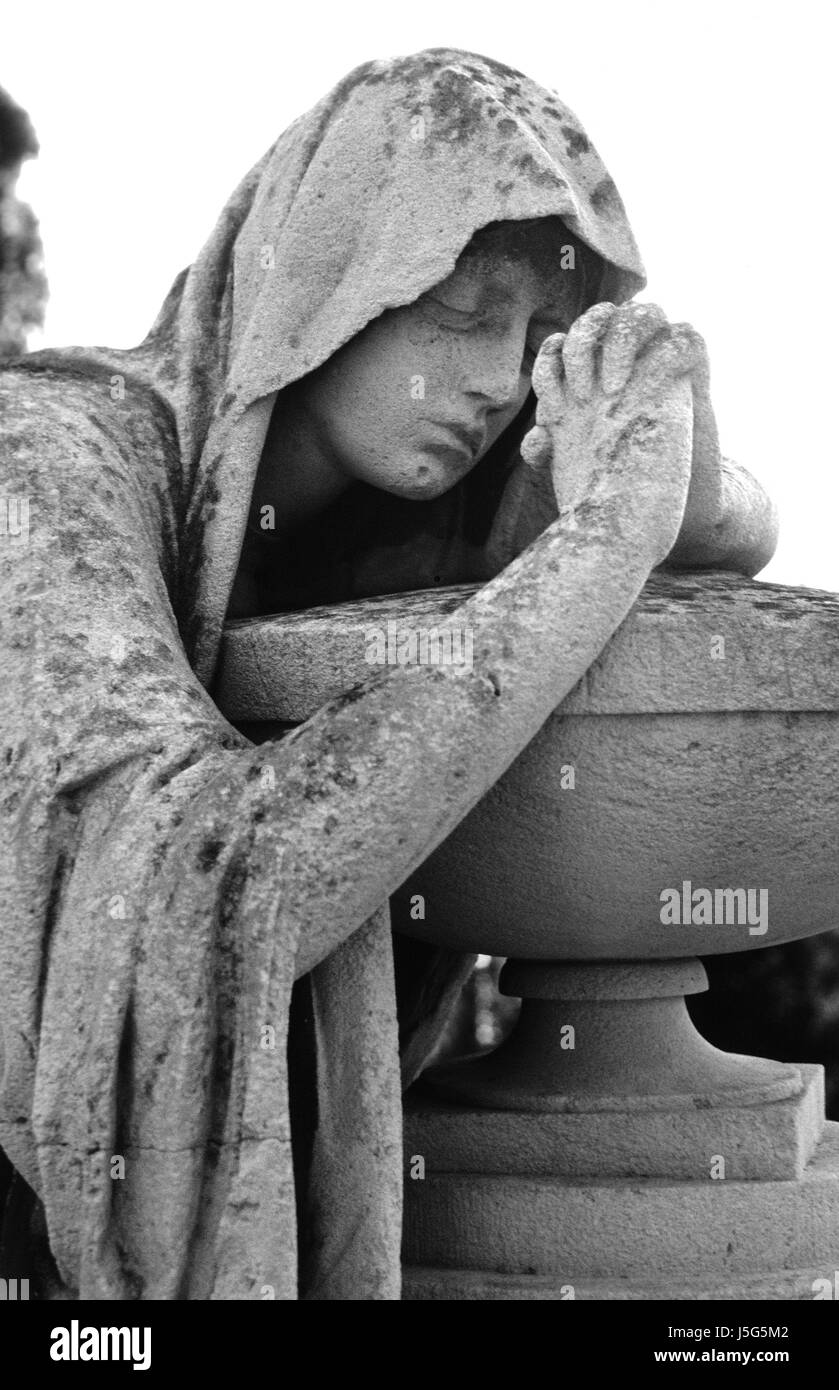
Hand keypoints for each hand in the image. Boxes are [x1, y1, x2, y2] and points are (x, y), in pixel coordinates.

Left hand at [521, 303, 709, 564]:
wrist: (672, 501)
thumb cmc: (620, 476)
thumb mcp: (579, 464)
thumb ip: (554, 449)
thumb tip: (537, 440)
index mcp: (587, 373)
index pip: (559, 344)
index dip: (549, 370)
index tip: (554, 415)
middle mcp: (622, 356)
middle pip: (598, 316)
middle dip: (583, 345)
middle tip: (582, 395)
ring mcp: (660, 357)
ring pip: (644, 313)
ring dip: (622, 342)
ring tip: (613, 388)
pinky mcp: (695, 370)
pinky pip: (686, 338)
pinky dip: (667, 355)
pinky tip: (650, 393)